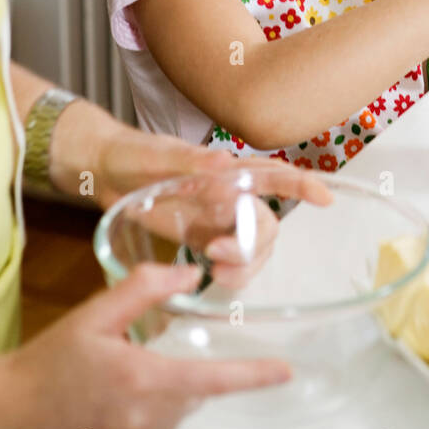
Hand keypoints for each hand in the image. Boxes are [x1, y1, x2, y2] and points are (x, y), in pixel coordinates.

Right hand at [0, 263, 290, 428]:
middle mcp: (147, 418)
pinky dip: (150, 408)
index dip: (252, 376)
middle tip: (137, 352)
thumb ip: (142, 290)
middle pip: (194, 390)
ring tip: (116, 375)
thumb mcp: (92, 315)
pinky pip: (158, 428)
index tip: (283, 372)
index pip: (212, 380)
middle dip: (182, 368)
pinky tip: (115, 397)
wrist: (10, 416)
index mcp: (142, 380)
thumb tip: (188, 274)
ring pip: (178, 410)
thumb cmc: (49, 364)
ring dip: (165, 389)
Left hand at [96, 129, 332, 288]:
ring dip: (245, 264)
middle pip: (265, 224)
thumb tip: (224, 161)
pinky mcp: (201, 238)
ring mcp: (217, 219)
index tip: (324, 197)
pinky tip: (213, 276)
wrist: (104, 169)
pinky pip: (232, 261)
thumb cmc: (131, 153)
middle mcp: (228, 195)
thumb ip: (189, 161)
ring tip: (216, 271)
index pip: (271, 174)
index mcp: (223, 170)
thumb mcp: (155, 154)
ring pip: (253, 248)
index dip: (300, 184)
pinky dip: (232, 273)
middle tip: (216, 254)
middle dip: (253, 244)